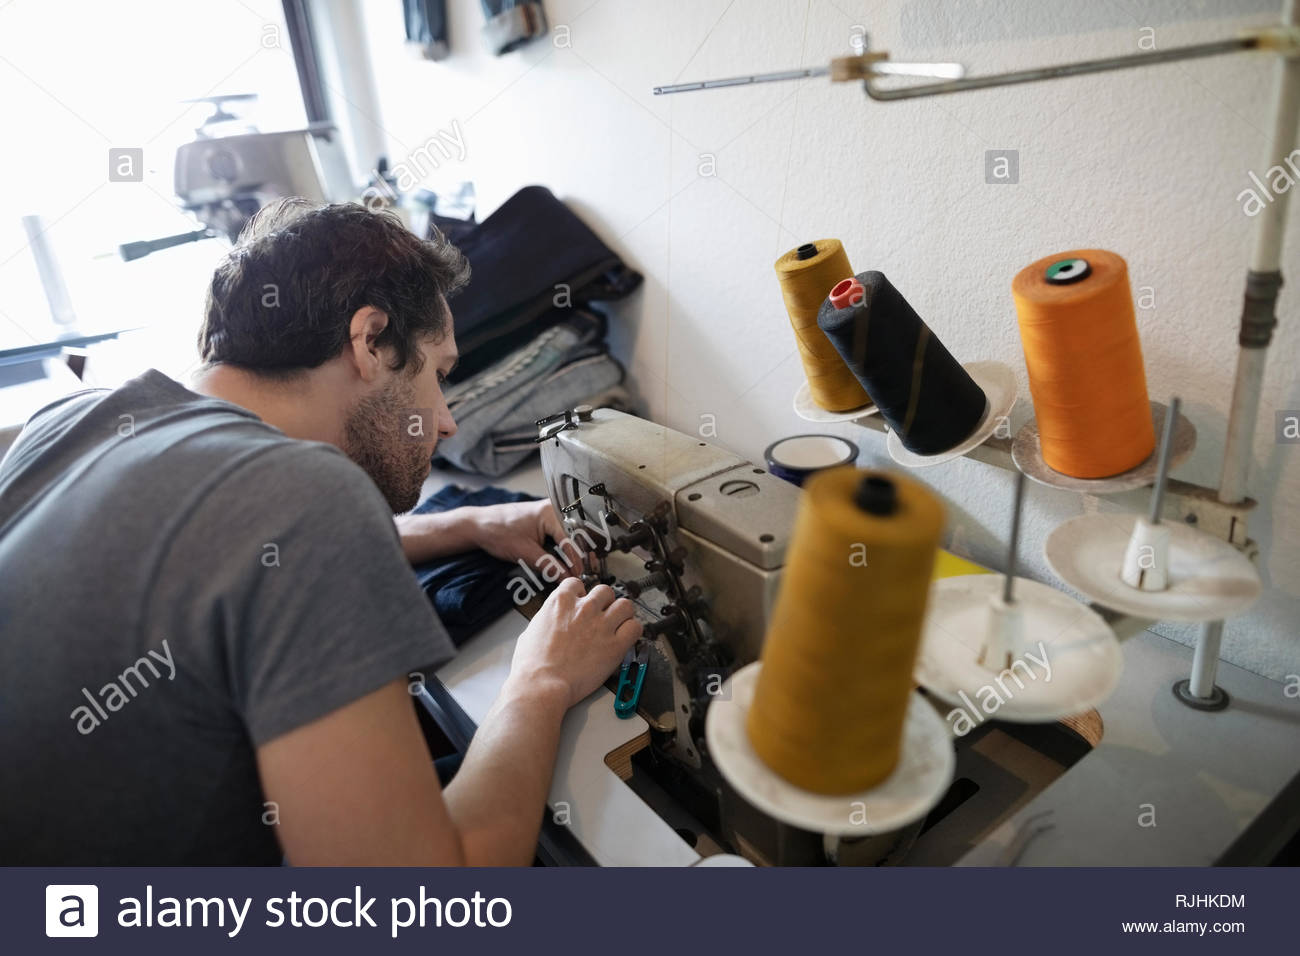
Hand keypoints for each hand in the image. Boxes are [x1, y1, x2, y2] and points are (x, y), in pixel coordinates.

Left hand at [471, 499, 581, 578]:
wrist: (478, 525)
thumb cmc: (498, 533)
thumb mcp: (525, 553)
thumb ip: (549, 566)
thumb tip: (566, 579)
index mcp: (551, 512)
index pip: (570, 540)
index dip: (575, 561)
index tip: (579, 576)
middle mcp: (554, 509)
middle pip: (573, 535)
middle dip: (577, 556)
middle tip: (581, 574)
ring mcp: (550, 513)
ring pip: (567, 535)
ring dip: (570, 552)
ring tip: (574, 570)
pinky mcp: (545, 519)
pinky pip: (559, 534)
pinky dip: (561, 548)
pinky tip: (563, 561)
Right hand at [508, 578, 641, 708]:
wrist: (542, 684)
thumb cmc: (532, 664)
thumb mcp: (531, 630)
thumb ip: (547, 620)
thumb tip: (551, 621)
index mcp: (561, 601)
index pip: (578, 584)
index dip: (581, 594)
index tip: (582, 603)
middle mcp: (584, 608)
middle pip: (605, 591)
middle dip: (604, 603)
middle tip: (602, 616)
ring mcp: (602, 625)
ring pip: (625, 605)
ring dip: (622, 614)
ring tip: (618, 624)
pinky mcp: (615, 645)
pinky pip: (635, 628)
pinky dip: (632, 631)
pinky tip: (626, 638)